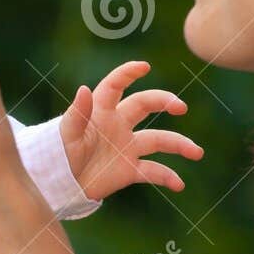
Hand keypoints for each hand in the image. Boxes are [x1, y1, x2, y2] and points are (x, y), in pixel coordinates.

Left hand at [60, 61, 202, 199]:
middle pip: (145, 105)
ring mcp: (126, 147)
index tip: (144, 67)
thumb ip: (76, 114)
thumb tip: (83, 88)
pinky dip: (168, 177)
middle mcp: (118, 124)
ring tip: (196, 152)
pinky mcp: (129, 170)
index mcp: (100, 111)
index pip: (115, 86)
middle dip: (165, 101)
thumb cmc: (57, 157)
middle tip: (181, 108)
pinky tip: (179, 184)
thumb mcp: (65, 135)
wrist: (59, 186)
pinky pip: (154, 171)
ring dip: (179, 144)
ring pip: (159, 139)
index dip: (128, 73)